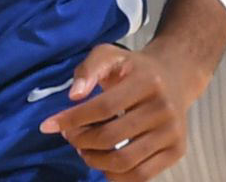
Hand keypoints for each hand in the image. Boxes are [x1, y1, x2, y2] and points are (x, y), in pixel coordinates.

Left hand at [39, 44, 192, 181]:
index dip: (72, 119)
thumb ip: (88, 70)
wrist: (175, 77)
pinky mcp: (177, 151)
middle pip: (111, 137)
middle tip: (70, 137)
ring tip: (84, 150)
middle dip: (80, 141)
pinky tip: (103, 163)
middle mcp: (164, 109)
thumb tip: (73, 96)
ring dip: (95, 161)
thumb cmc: (133, 68)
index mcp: (147, 82)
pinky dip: (116, 176)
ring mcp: (173, 133)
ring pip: (125, 162)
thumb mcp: (109, 55)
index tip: (48, 125)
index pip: (103, 108)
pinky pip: (142, 175)